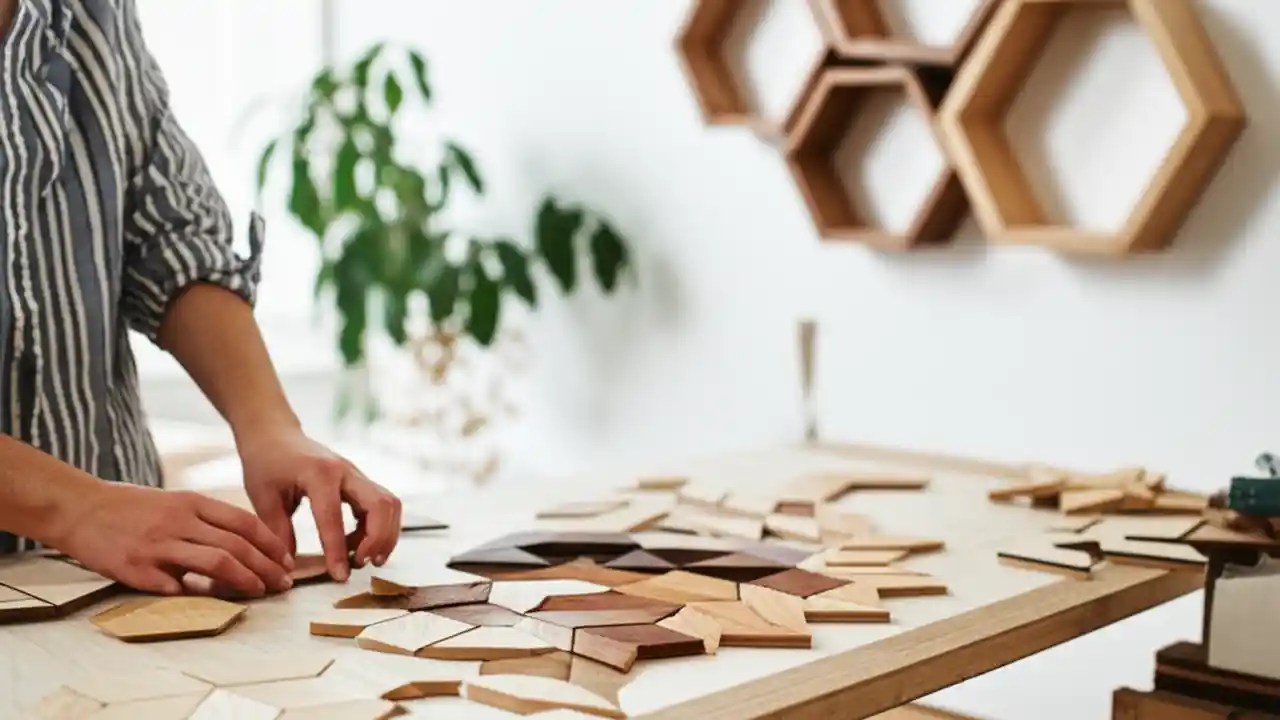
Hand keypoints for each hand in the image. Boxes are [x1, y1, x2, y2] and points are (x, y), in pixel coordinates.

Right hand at [59, 483, 293, 596]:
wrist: (79, 507)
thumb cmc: (131, 507)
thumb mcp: (174, 502)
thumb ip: (206, 522)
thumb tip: (244, 547)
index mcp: (192, 503)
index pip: (244, 523)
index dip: (271, 544)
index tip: (287, 561)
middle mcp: (179, 521)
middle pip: (236, 545)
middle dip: (266, 566)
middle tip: (283, 583)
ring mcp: (158, 545)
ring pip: (214, 562)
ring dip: (243, 580)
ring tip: (259, 591)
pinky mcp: (135, 568)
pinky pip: (173, 586)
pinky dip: (194, 595)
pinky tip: (209, 602)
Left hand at [239, 428, 400, 581]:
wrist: (275, 434)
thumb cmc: (266, 464)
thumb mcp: (263, 498)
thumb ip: (279, 533)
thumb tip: (290, 567)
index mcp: (318, 474)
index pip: (334, 517)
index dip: (338, 550)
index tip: (340, 576)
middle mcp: (346, 471)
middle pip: (381, 505)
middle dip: (378, 539)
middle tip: (363, 564)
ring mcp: (357, 474)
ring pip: (389, 504)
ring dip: (384, 534)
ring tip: (364, 558)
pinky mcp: (360, 481)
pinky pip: (382, 505)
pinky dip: (378, 528)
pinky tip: (358, 545)